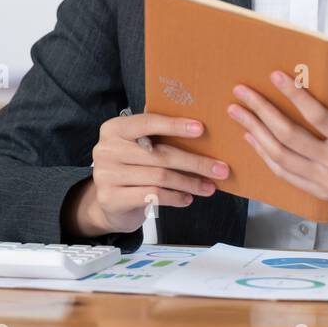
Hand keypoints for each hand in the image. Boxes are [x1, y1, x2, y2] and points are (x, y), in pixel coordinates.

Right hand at [65, 112, 229, 237]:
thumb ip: (155, 133)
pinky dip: (175, 197)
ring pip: (160, 177)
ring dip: (190, 183)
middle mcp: (107, 150)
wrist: (107, 203)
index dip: (175, 126)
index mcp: (115, 129)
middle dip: (195, 162)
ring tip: (209, 187)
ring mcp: (107, 175)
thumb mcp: (137, 146)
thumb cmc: (130, 168)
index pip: (148, 123)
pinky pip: (153, 195)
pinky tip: (187, 198)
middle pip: (160, 155)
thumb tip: (196, 122)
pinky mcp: (112, 198)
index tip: (200, 129)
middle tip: (220, 169)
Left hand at [226, 65, 327, 215]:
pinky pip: (286, 175)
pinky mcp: (322, 192)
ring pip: (281, 157)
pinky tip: (253, 140)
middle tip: (242, 94)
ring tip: (239, 114)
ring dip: (256, 133)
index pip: (318, 117)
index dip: (295, 96)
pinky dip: (266, 157)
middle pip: (289, 136)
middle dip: (261, 112)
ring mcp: (326, 181)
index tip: (276, 77)